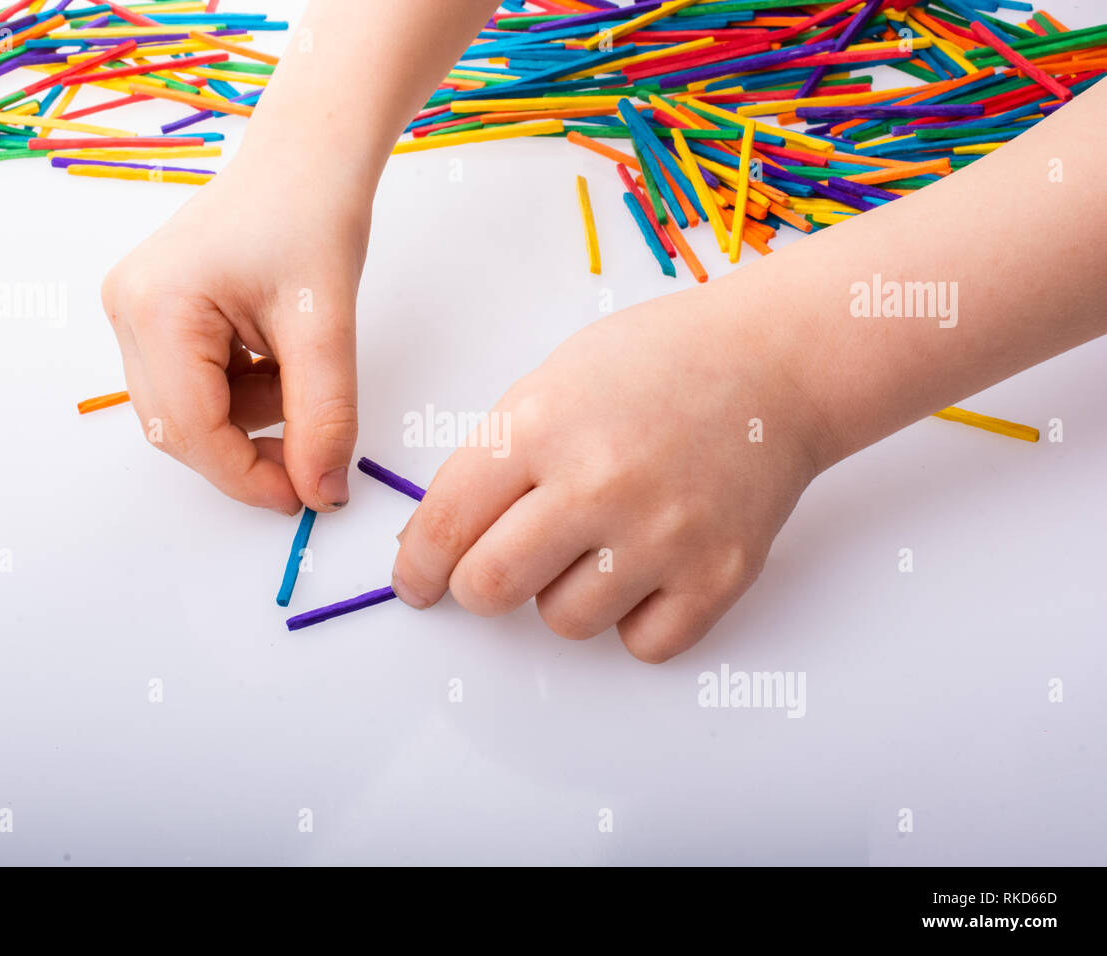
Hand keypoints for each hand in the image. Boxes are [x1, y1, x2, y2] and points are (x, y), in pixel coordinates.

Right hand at [101, 152, 369, 513]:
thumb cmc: (312, 216)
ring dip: (248, 417)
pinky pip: (192, 384)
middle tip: (312, 456)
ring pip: (187, 412)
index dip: (248, 477)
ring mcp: (134, 310)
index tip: (303, 498)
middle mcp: (128, 309)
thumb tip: (321, 494)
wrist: (308, 160)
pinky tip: (275, 356)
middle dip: (247, 451)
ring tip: (297, 369)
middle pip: (178, 428)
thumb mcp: (326, 327)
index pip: (191, 430)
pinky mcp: (153, 313)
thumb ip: (324, 418)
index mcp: (156, 307)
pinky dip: (240, 393)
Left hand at [391, 283, 833, 661]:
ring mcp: (663, 534)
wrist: (774, 364)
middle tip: (495, 571)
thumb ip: (491, 462)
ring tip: (597, 544)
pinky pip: (642, 644)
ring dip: (563, 596)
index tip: (418, 583)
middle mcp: (597, 484)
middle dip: (479, 587)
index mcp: (541, 427)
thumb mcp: (548, 385)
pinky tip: (645, 569)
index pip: (445, 526)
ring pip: (565, 622)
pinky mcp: (718, 574)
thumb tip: (436, 543)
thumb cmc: (656, 366)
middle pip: (491, 588)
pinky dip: (633, 619)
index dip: (418, 568)